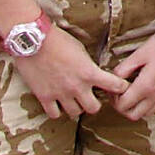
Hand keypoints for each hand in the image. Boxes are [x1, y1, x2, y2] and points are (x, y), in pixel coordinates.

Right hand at [12, 25, 128, 119]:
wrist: (33, 40)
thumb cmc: (58, 40)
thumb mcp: (80, 49)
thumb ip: (87, 65)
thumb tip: (92, 73)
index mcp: (89, 72)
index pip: (115, 85)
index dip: (121, 88)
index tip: (121, 88)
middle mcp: (77, 86)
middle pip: (93, 108)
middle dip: (93, 103)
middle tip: (90, 97)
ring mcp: (60, 94)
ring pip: (75, 113)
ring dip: (76, 107)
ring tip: (72, 100)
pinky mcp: (44, 97)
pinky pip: (55, 114)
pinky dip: (57, 111)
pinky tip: (57, 103)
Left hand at [110, 17, 154, 121]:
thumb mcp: (141, 53)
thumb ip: (125, 68)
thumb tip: (115, 77)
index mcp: (147, 85)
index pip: (123, 105)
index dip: (113, 99)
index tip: (113, 90)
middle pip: (134, 115)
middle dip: (123, 108)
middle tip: (120, 95)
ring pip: (147, 113)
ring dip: (137, 107)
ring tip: (134, 92)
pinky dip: (151, 104)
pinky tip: (149, 91)